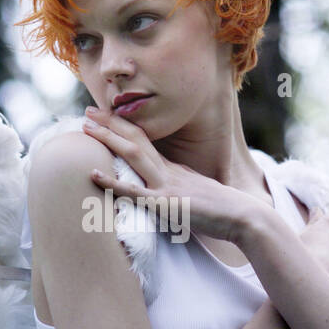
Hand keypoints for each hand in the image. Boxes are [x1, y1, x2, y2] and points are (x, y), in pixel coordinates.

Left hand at [81, 108, 266, 244]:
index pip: (144, 141)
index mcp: (173, 169)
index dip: (124, 127)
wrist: (242, 217)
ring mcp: (166, 185)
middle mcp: (167, 171)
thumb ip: (179, 184)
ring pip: (132, 154)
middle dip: (110, 123)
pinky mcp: (165, 204)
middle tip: (88, 111)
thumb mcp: (196, 191)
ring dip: (108, 138)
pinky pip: (134, 192)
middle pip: (135, 139)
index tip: (106, 116)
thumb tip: (167, 180)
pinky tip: (93, 173)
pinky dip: (112, 183)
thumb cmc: (223, 209)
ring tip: (86, 126)